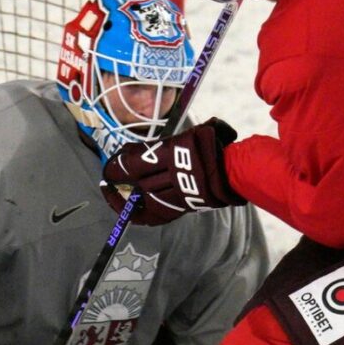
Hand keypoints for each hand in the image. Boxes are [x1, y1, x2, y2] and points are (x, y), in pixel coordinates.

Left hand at [99, 119, 241, 225]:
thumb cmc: (217, 144)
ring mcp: (177, 194)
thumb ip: (177, 138)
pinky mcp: (182, 207)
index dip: (117, 167)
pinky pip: (157, 215)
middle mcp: (171, 176)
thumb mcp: (198, 130)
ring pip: (144, 201)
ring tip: (112, 197)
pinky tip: (132, 213)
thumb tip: (161, 144)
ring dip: (124, 201)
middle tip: (106, 181)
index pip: (134, 164)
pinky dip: (142, 214)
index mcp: (173, 154)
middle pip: (136, 183)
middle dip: (117, 183)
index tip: (109, 166)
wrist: (237, 170)